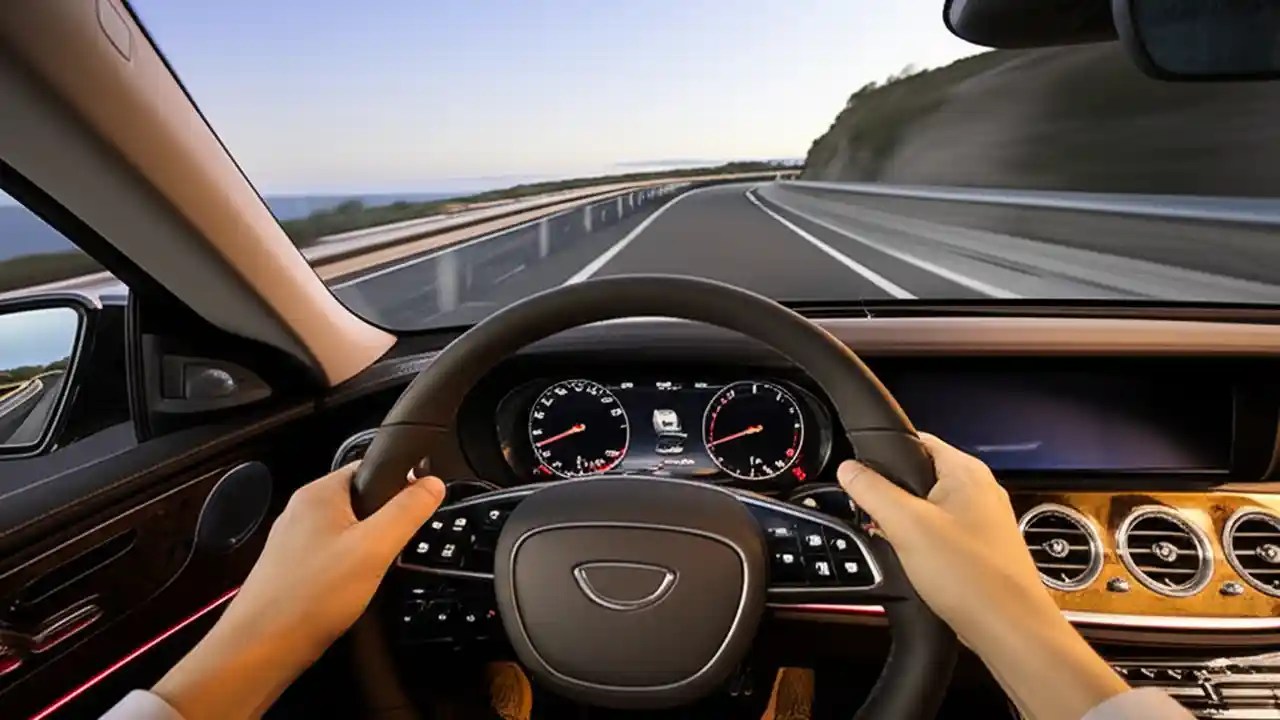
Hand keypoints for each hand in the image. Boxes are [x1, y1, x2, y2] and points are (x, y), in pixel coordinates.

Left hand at [153, 463, 444, 719]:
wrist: (261, 648)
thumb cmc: (313, 594)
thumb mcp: (374, 549)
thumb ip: (407, 512)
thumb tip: (433, 483)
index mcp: (319, 493)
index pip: (370, 467)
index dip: (400, 484)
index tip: (416, 512)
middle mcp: (302, 510)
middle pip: (360, 500)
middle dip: (383, 523)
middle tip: (393, 550)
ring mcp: (293, 539)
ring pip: (346, 531)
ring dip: (365, 548)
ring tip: (371, 573)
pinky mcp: (291, 567)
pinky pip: (331, 555)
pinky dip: (346, 568)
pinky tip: (349, 590)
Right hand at [838, 434, 1127, 719]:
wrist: (1007, 628)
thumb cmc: (971, 576)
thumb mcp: (907, 526)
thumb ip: (873, 491)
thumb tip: (849, 469)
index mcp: (966, 471)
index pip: (917, 440)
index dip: (884, 454)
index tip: (863, 475)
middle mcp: (980, 490)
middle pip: (920, 476)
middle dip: (893, 496)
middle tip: (879, 518)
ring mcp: (984, 520)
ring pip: (930, 508)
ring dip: (908, 524)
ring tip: (900, 545)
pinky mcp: (981, 547)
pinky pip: (942, 534)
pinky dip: (925, 544)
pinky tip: (918, 564)